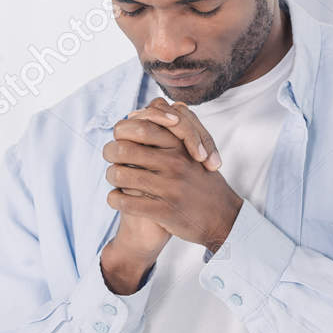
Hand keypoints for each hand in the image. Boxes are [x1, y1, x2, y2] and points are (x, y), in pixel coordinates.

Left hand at [103, 99, 242, 251]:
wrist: (223, 218)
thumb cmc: (201, 182)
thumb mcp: (192, 153)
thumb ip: (169, 134)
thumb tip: (137, 114)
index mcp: (180, 146)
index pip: (139, 126)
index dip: (122, 131)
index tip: (121, 139)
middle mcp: (174, 163)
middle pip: (122, 148)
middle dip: (109, 153)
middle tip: (111, 159)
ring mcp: (169, 187)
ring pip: (119, 175)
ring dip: (111, 177)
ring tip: (114, 180)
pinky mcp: (164, 211)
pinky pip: (125, 202)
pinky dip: (114, 200)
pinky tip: (116, 199)